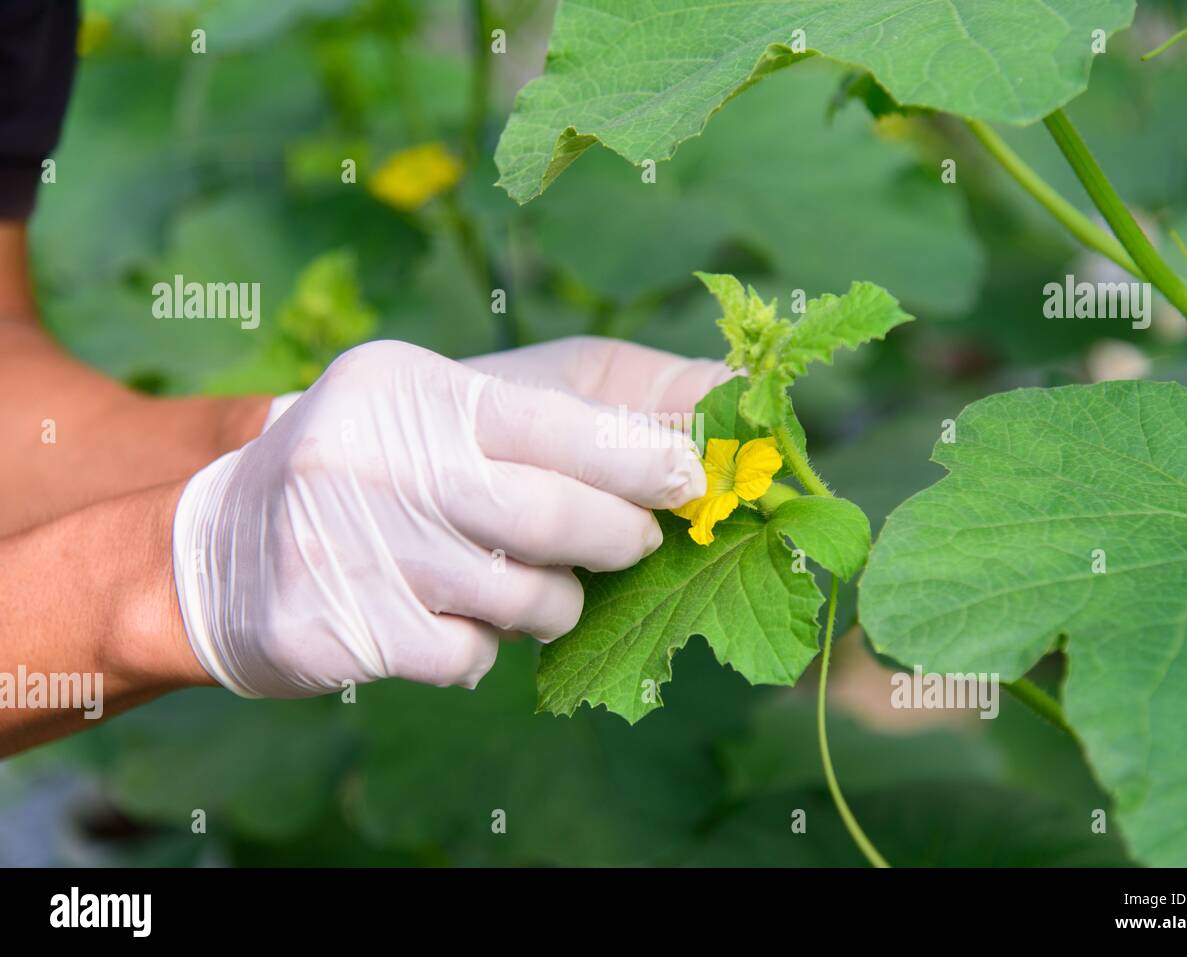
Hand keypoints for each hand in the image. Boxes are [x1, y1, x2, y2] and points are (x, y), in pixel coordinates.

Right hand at [175, 338, 730, 697]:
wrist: (222, 542)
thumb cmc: (383, 462)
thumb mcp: (453, 407)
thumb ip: (574, 407)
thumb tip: (718, 403)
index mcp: (412, 390)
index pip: (556, 423)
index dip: (641, 458)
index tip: (691, 481)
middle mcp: (374, 460)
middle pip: (548, 516)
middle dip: (616, 536)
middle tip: (637, 542)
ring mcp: (351, 547)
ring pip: (519, 598)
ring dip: (552, 603)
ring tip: (535, 589)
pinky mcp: (336, 628)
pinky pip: (466, 657)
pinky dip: (484, 649)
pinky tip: (453, 622)